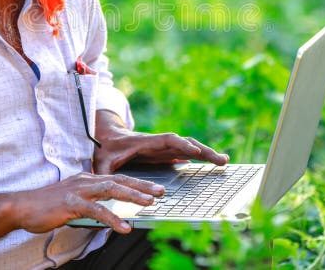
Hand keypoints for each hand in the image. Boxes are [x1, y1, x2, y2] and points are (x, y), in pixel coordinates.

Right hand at [13, 172, 164, 233]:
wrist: (22, 207)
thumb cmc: (46, 206)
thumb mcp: (73, 202)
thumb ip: (91, 204)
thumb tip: (109, 216)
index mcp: (87, 179)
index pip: (117, 178)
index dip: (137, 182)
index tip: (154, 187)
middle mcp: (85, 181)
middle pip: (119, 180)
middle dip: (142, 185)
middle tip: (161, 191)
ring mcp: (78, 190)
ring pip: (111, 190)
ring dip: (132, 196)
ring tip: (149, 203)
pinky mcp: (71, 203)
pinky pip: (96, 210)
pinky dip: (112, 218)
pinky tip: (124, 227)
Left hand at [92, 110, 229, 174]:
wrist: (107, 138)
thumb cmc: (105, 150)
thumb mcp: (102, 162)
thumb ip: (102, 172)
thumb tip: (100, 187)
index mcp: (145, 143)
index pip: (166, 140)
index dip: (180, 144)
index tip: (193, 150)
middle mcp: (158, 143)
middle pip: (184, 142)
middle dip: (203, 150)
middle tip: (222, 159)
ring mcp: (163, 148)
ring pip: (188, 147)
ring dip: (206, 153)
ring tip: (224, 161)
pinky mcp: (165, 154)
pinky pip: (186, 154)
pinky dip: (200, 157)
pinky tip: (213, 164)